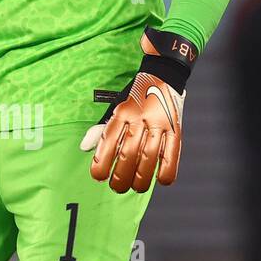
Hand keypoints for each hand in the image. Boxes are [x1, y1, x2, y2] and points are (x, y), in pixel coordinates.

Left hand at [80, 29, 191, 193]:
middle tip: (116, 186)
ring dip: (141, 178)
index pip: (109, 140)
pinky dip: (167, 169)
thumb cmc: (136, 97)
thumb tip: (84, 147)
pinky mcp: (176, 127)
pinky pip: (172, 152)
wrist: (164, 73)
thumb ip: (101, 128)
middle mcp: (140, 117)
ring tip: (134, 188)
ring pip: (149, 156)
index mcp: (123, 112)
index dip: (102, 161)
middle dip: (120, 175)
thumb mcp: (116, 108)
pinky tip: (160, 180)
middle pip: (128, 153)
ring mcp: (160, 122)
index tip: (98, 176)